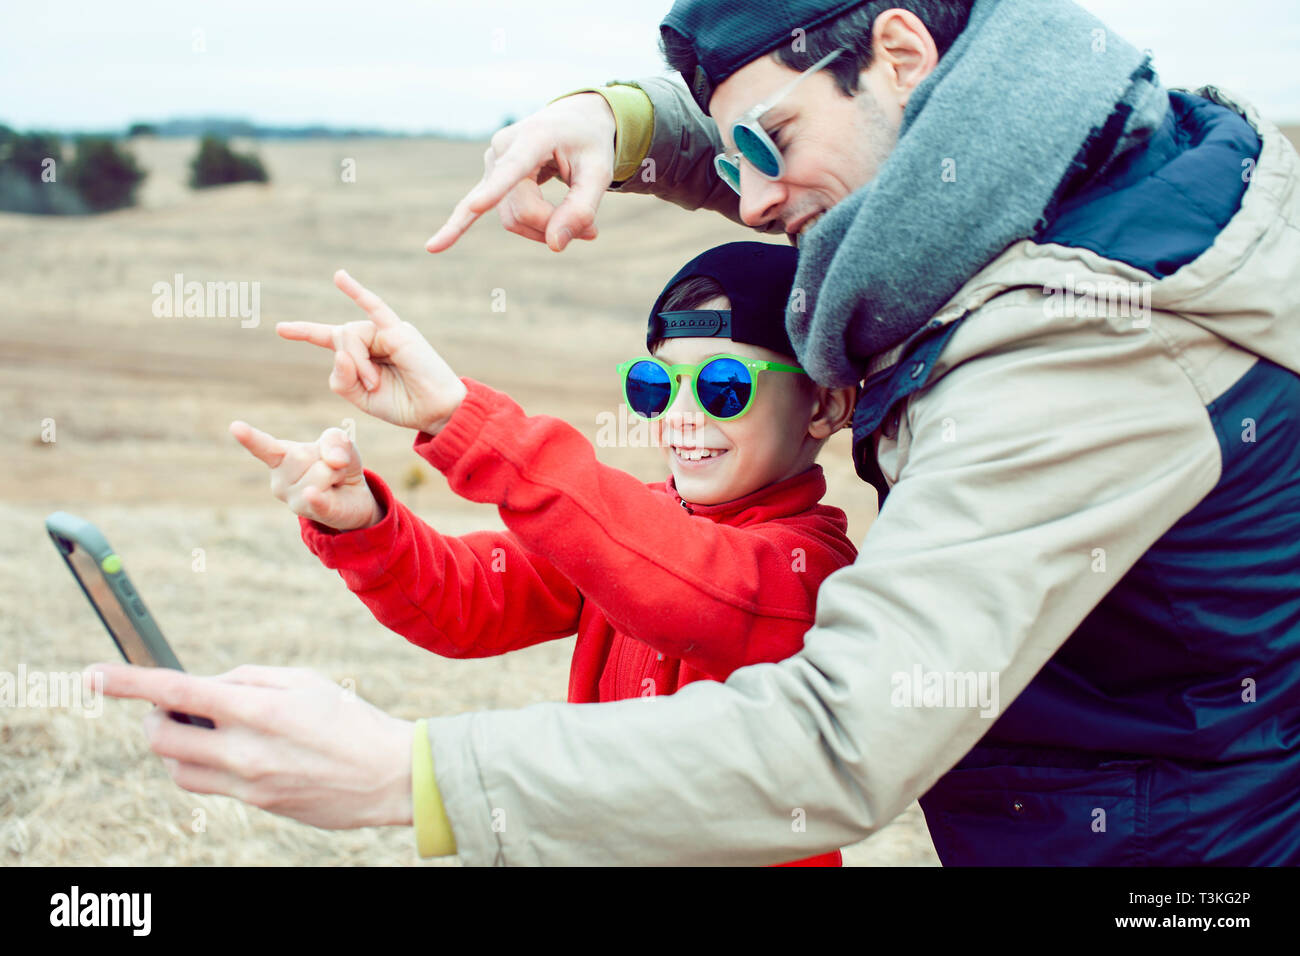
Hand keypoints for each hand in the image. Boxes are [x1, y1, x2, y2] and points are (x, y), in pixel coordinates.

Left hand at [87, 663, 413, 829]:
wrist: (389, 776)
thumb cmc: (350, 719)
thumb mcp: (303, 681)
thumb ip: (248, 678)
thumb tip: (207, 687)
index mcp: (257, 709)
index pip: (175, 693)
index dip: (127, 682)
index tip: (95, 674)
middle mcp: (244, 750)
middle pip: (161, 739)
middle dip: (155, 720)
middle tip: (177, 708)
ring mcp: (248, 784)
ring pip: (178, 770)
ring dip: (179, 748)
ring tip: (213, 732)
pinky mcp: (258, 805)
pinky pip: (210, 787)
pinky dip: (209, 767)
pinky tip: (242, 753)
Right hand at [230, 420, 380, 531]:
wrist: (354, 498)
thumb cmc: (338, 466)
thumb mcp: (339, 443)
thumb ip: (335, 441)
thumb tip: (336, 460)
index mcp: (281, 456)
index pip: (263, 447)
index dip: (249, 437)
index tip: (235, 426)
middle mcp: (280, 479)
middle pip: (305, 454)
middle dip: (328, 456)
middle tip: (331, 468)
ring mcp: (294, 499)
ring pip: (321, 472)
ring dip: (337, 473)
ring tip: (334, 482)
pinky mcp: (314, 512)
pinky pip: (316, 501)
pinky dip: (315, 497)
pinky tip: (310, 494)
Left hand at [278, 270, 467, 433]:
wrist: (436, 411)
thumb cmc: (403, 404)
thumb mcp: (361, 398)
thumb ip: (341, 379)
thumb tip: (339, 352)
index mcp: (362, 355)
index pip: (329, 338)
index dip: (304, 332)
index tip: (280, 328)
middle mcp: (372, 338)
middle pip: (339, 339)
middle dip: (348, 367)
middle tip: (371, 386)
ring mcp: (385, 332)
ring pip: (350, 335)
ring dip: (359, 363)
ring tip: (378, 382)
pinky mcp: (398, 331)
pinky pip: (374, 307)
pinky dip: (356, 292)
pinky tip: (339, 277)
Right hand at [425, 92, 613, 252]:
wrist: (573, 121)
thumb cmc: (589, 145)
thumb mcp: (599, 173)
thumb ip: (582, 209)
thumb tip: (555, 247)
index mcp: (533, 137)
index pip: (514, 169)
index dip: (496, 189)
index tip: (478, 206)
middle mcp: (503, 147)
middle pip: (521, 209)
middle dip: (554, 226)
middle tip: (593, 230)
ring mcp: (491, 163)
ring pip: (510, 217)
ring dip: (542, 230)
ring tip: (577, 224)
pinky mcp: (489, 177)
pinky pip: (474, 209)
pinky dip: (458, 227)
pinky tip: (434, 247)